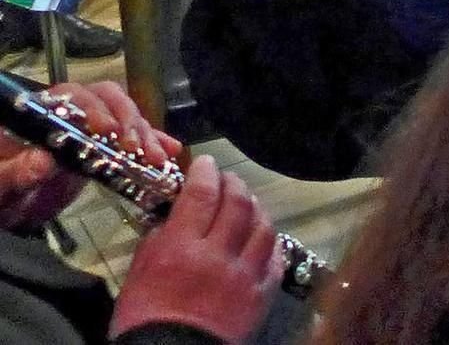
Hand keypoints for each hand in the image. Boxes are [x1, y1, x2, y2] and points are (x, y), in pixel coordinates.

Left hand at [0, 82, 179, 231]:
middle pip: (108, 99)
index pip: (72, 95)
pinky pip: (132, 139)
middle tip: (137, 148)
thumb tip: (44, 161)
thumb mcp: (1, 186)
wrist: (10, 213)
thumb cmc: (2, 194)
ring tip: (157, 158)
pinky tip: (170, 152)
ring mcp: (90, 131)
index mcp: (40, 113)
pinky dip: (153, 143)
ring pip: (125, 117)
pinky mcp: (105, 150)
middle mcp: (70, 113)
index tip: (108, 132)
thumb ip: (17, 173)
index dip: (93, 109)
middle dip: (128, 120)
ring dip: (145, 135)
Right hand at [112, 154, 283, 344]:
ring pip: (263, 225)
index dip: (206, 172)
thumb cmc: (145, 319)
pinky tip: (261, 236)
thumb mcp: (138, 274)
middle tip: (227, 178)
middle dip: (233, 183)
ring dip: (255, 208)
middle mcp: (218, 255)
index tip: (206, 163)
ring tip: (246, 203)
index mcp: (181, 248)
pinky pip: (275, 255)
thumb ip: (159, 239)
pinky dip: (269, 240)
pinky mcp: (263, 293)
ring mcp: (245, 274)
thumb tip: (174, 216)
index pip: (202, 194)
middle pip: (238, 203)